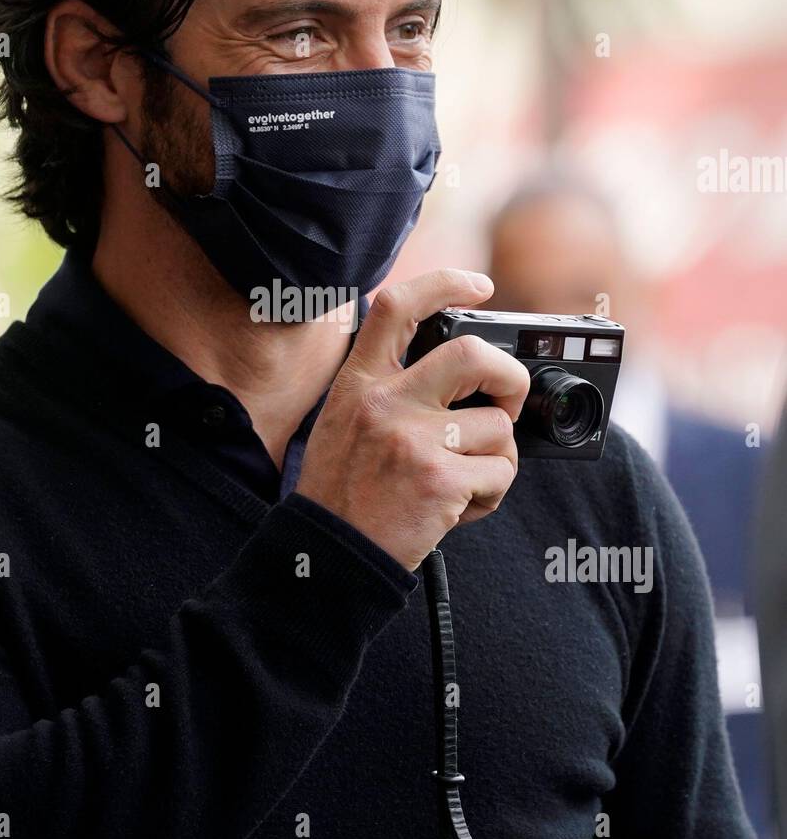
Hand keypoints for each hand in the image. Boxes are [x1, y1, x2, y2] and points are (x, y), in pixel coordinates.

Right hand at [296, 269, 529, 571]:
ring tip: (464, 480)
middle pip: (472, 353)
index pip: (396, 308)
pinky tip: (459, 508)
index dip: (444, 283)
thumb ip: (390, 389)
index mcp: (360, 383)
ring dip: (495, 459)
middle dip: (508, 376)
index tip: (478, 285)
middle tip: (504, 402)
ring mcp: (414, 440)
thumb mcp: (345, 421)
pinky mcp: (440, 480)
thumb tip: (462, 375)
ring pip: (497, 428)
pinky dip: (491, 494)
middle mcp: (385, 403)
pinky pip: (500, 474)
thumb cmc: (343, 492)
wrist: (331, 555)